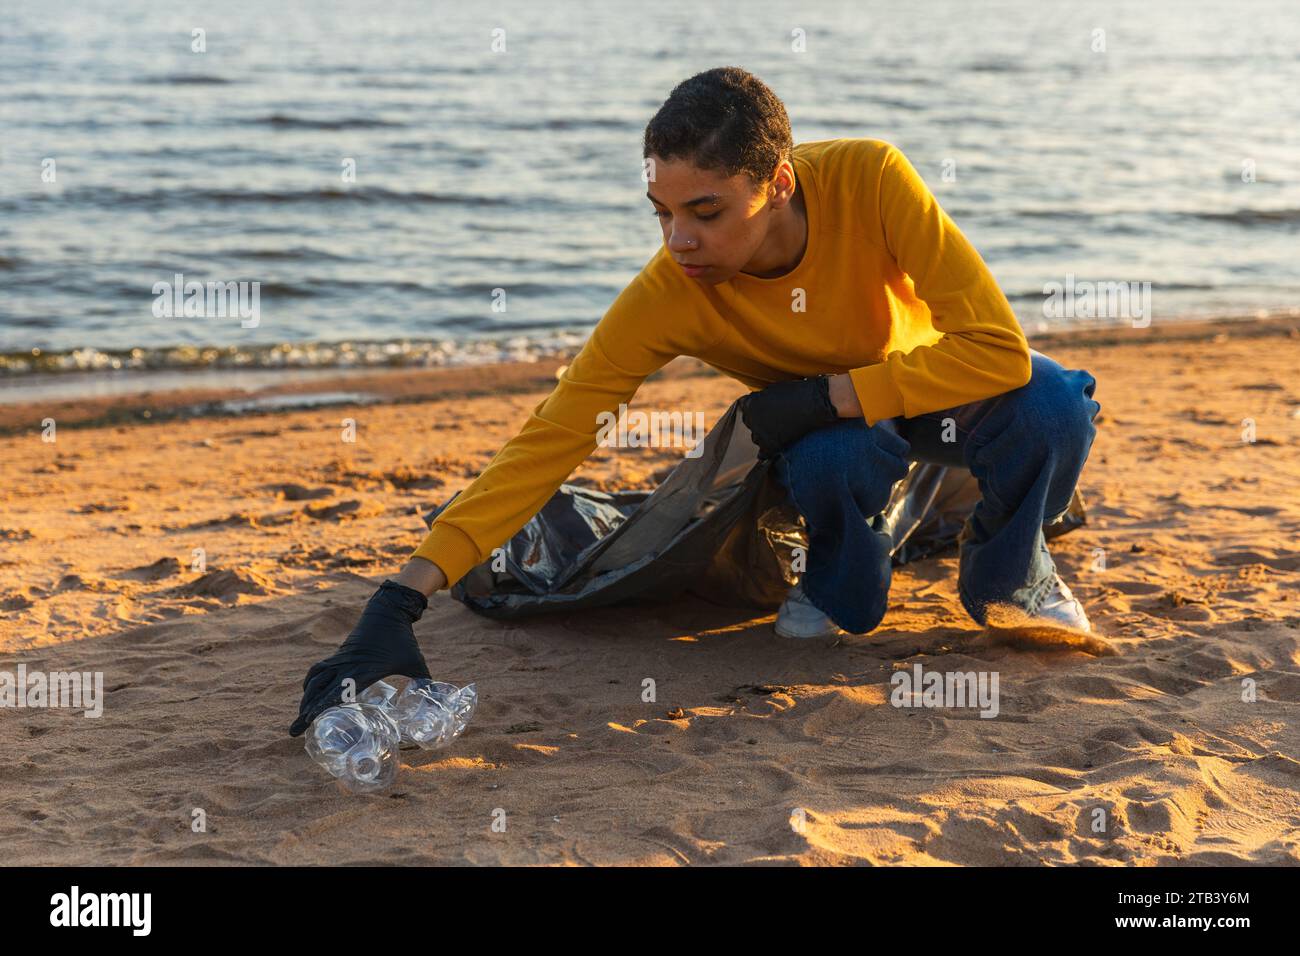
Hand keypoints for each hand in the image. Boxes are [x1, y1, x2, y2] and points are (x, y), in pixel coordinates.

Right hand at [288, 579, 432, 736]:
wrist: (387, 611)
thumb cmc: (403, 638)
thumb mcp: (416, 661)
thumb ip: (425, 681)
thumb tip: (439, 701)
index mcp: (365, 669)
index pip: (339, 691)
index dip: (323, 705)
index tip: (309, 719)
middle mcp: (348, 665)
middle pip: (320, 689)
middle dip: (306, 710)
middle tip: (295, 730)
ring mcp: (341, 659)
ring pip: (315, 679)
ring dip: (306, 698)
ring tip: (300, 716)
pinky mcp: (339, 655)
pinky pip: (319, 669)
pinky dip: (311, 682)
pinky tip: (308, 694)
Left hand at [738, 374, 839, 459]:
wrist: (816, 404)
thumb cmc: (797, 393)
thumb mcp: (772, 390)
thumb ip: (759, 399)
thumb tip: (754, 407)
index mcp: (749, 404)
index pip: (745, 410)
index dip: (757, 411)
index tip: (768, 411)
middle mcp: (750, 419)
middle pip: (750, 424)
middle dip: (760, 423)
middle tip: (776, 420)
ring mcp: (759, 434)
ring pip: (757, 438)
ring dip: (765, 435)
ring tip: (781, 429)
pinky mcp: (770, 446)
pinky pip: (763, 453)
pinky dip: (769, 451)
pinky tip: (778, 445)